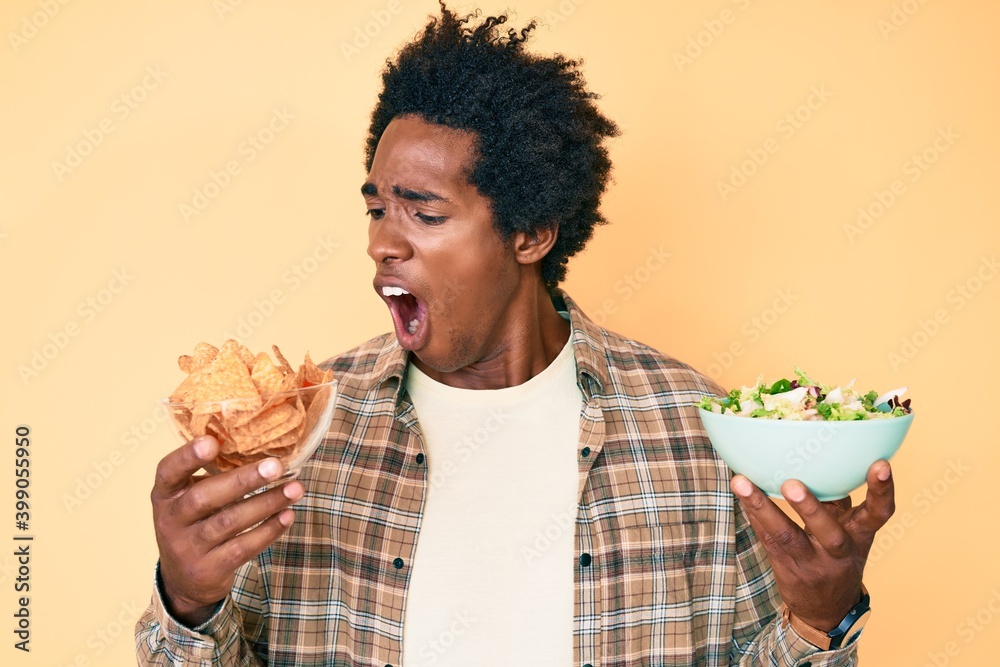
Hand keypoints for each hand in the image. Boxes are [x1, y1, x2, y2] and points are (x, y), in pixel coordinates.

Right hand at [150, 435, 303, 626]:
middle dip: (243, 480)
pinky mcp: (209, 569)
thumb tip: (261, 444)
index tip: (212, 442)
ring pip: (229, 522)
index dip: (187, 456)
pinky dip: (268, 530)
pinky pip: (242, 548)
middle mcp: (171, 521)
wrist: (184, 582)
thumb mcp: (189, 498)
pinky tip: (287, 515)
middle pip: (204, 498)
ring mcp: (188, 548)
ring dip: (266, 503)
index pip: (168, 472)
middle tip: (276, 466)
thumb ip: (212, 475)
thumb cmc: (194, 524)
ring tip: (295, 489)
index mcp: (165, 495)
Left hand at [731, 460, 893, 631]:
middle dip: (809, 508)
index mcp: (860, 536)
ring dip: (761, 507)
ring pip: (784, 535)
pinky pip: (766, 538)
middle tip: (792, 484)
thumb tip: (821, 460)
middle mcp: (838, 551)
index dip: (882, 491)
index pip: (879, 514)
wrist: (827, 611)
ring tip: (741, 482)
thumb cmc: (838, 557)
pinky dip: (752, 514)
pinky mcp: (785, 567)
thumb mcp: (850, 533)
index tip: (881, 465)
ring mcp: (810, 562)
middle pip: (827, 532)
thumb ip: (838, 501)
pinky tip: (739, 493)